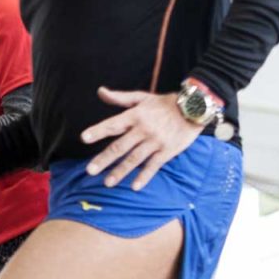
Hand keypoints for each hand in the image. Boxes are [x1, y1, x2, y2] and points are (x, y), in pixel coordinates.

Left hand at [80, 87, 203, 189]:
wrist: (194, 109)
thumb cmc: (164, 103)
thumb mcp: (142, 97)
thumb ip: (120, 97)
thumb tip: (100, 91)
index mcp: (135, 115)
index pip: (113, 124)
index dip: (99, 130)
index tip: (84, 138)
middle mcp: (144, 129)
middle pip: (120, 146)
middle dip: (104, 159)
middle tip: (90, 171)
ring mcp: (155, 142)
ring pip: (134, 159)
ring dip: (120, 171)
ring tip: (107, 183)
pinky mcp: (167, 151)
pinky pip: (153, 166)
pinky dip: (144, 176)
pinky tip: (134, 187)